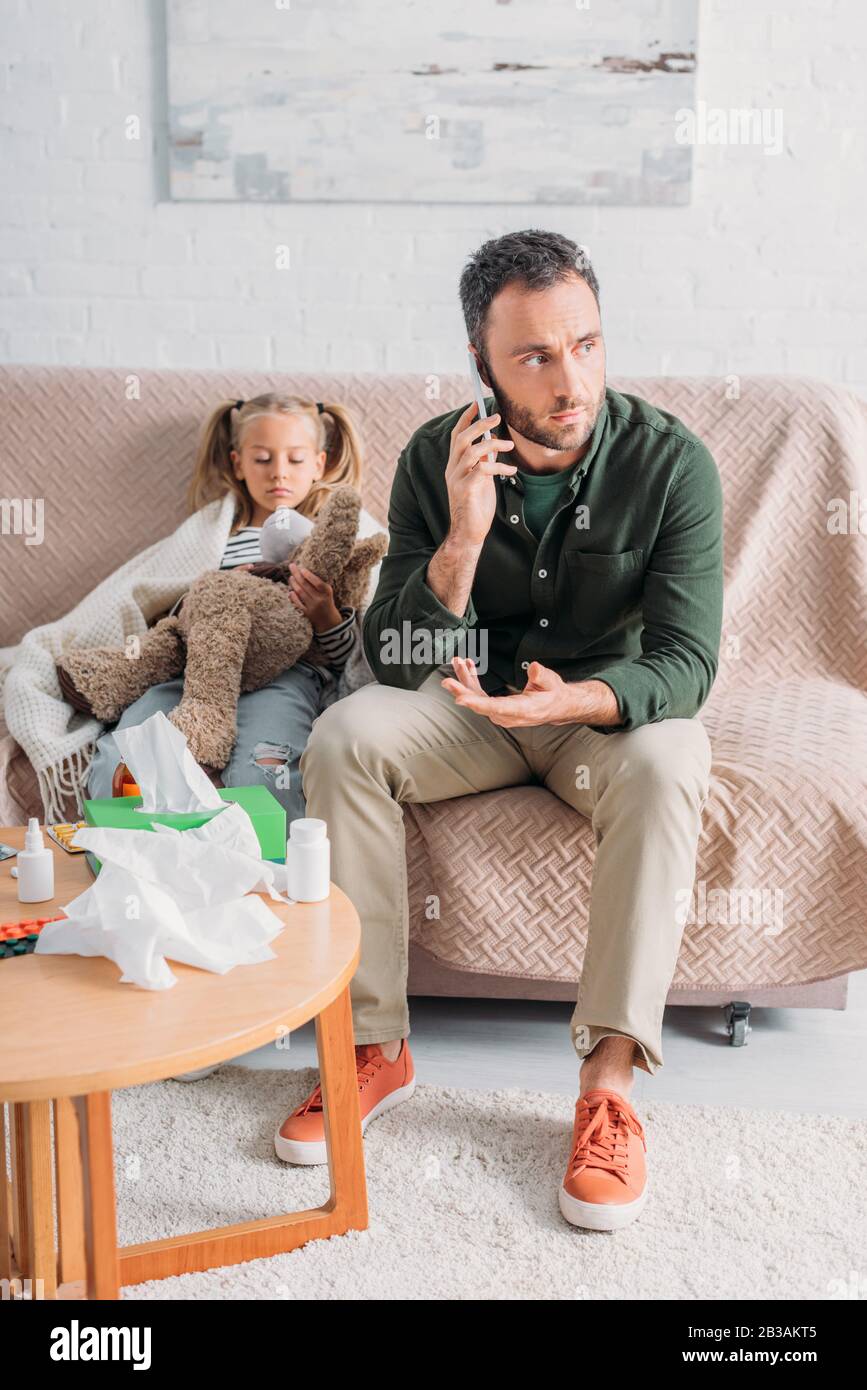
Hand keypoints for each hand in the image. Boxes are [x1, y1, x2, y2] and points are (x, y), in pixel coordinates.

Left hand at [287, 563, 341, 631]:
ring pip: (300, 593)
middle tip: (291, 566)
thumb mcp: (327, 592)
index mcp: (327, 592)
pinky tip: (291, 591)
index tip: (302, 569)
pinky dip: (293, 597)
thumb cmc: (326, 602)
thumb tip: (303, 571)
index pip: (317, 583)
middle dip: (297, 574)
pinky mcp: (307, 614)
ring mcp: (313, 607)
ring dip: (294, 583)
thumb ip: (318, 584)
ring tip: (291, 577)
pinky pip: (297, 603)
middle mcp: (320, 600)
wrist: (329, 621)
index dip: (309, 576)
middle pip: (306, 585)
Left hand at [441, 657, 575, 727]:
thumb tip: (534, 668)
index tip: (460, 699)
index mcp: (522, 709)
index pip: (496, 708)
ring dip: (465, 680)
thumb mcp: (551, 682)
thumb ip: (541, 676)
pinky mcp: (496, 708)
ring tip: (458, 662)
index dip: (477, 704)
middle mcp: (507, 715)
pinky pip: (480, 696)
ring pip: (477, 698)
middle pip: (480, 704)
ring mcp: (500, 713)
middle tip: (447, 681)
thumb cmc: (552, 693)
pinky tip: (467, 666)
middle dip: (462, 691)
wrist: (555, 706)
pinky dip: (472, 681)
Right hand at [445, 400, 516, 547]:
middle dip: (480, 424)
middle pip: (463, 438)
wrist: (469, 533)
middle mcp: (452, 470)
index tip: (476, 404)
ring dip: (493, 444)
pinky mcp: (465, 490)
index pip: (456, 436)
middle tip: (497, 417)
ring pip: (472, 451)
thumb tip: (492, 446)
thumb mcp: (481, 480)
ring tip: (510, 446)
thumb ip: (482, 463)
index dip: (465, 419)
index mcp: (454, 465)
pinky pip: (483, 470)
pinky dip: (500, 467)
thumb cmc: (476, 507)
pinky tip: (511, 472)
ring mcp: (456, 479)